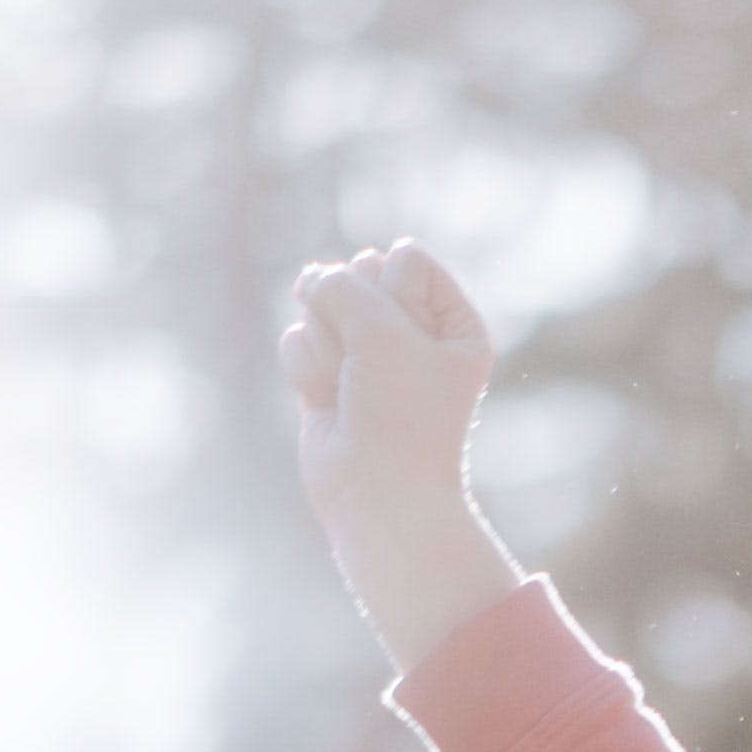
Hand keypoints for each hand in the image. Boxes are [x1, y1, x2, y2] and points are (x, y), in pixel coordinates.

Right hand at [279, 237, 522, 672]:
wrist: (376, 494)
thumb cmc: (400, 415)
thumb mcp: (381, 328)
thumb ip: (339, 282)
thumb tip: (307, 282)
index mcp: (454, 320)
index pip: (405, 257)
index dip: (393, 295)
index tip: (408, 349)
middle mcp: (413, 332)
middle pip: (359, 274)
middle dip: (355, 320)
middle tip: (376, 373)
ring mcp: (366, 353)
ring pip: (321, 306)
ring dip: (330, 349)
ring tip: (353, 393)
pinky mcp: (327, 374)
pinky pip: (298, 338)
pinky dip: (308, 370)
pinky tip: (329, 405)